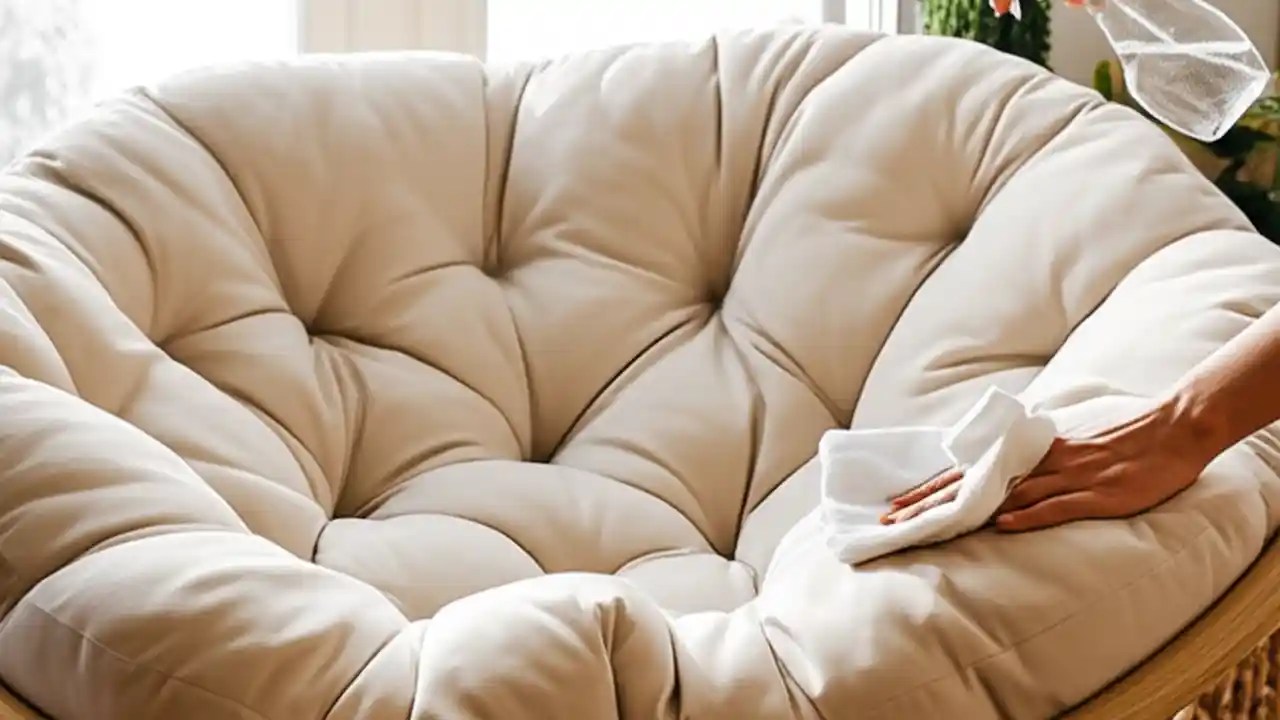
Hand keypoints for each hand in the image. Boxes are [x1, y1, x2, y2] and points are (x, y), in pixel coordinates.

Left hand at [881, 399, 1216, 531]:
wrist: (1171, 429)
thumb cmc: (1119, 441)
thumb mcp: (1065, 450)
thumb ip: (1031, 465)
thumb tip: (997, 478)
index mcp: (1031, 454)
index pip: (970, 470)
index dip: (931, 487)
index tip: (896, 501)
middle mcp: (1041, 463)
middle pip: (975, 483)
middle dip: (930, 501)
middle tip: (892, 518)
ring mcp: (1069, 477)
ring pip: (1006, 496)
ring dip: (966, 512)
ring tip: (928, 527)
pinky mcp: (1098, 493)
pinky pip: (1059, 506)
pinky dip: (1030, 516)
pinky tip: (1004, 526)